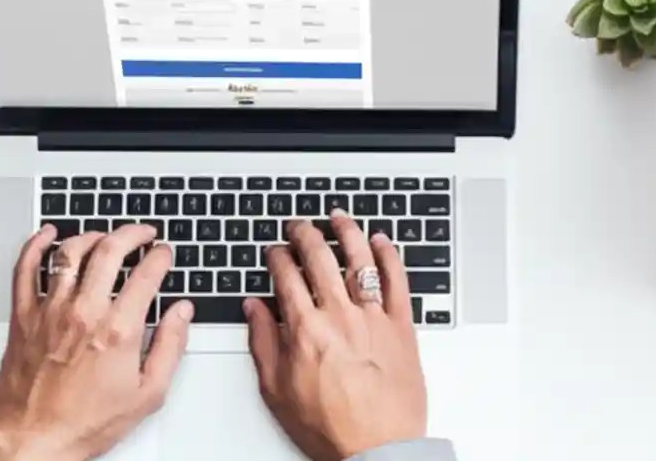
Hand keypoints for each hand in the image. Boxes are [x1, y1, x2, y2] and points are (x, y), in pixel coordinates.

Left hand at [0, 224, 191, 460]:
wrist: (35, 441)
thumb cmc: (85, 424)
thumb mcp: (147, 394)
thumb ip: (170, 347)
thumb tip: (181, 314)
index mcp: (118, 331)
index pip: (146, 274)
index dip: (161, 256)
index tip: (164, 254)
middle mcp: (84, 313)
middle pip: (110, 250)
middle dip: (132, 234)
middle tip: (142, 233)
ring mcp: (51, 312)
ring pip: (70, 253)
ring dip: (92, 235)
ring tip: (104, 235)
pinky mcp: (24, 318)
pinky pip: (26, 270)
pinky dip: (36, 245)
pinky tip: (47, 235)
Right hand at [245, 211, 426, 460]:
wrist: (378, 447)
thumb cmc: (331, 426)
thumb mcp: (277, 390)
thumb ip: (263, 342)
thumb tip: (254, 309)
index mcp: (305, 329)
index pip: (286, 276)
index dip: (277, 256)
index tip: (274, 250)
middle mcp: (339, 315)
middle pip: (319, 258)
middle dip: (305, 234)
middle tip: (298, 226)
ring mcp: (373, 317)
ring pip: (359, 260)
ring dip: (346, 233)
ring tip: (338, 218)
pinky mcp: (402, 326)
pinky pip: (397, 280)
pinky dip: (388, 256)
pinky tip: (381, 242)